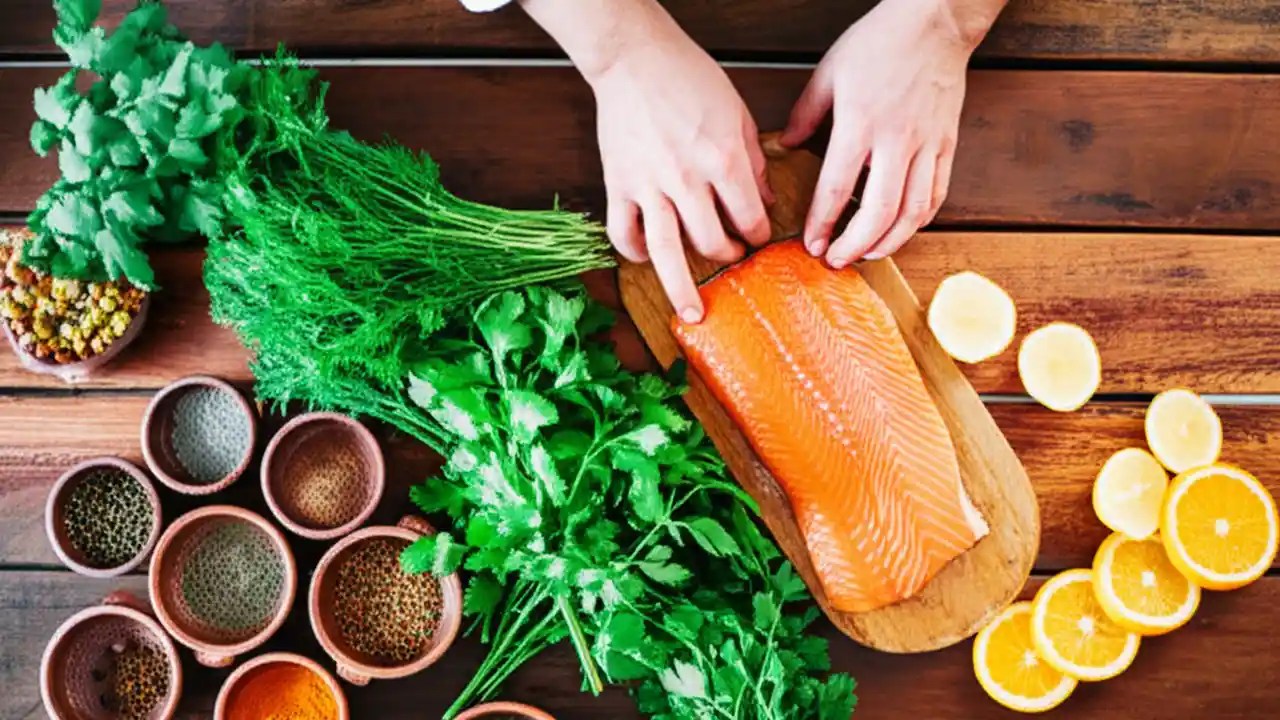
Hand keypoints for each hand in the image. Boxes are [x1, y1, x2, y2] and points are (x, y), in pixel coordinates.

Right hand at [592, 21, 771, 321]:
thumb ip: (754, 159)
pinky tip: (644, 259)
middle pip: (711, 241)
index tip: (756, 239)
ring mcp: (649, 186)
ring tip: (690, 313)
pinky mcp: (619, 184)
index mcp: (723, 160)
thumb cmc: (688, 75)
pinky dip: (633, 252)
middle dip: (728, 256)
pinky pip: (624, 232)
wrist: (634, 57)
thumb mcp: (737, 112)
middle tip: (732, 258)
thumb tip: (764, 199)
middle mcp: (687, 180)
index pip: (749, 218)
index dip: (757, 235)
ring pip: (666, 250)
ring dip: (680, 287)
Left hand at [782, 0, 989, 266]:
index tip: (811, 243)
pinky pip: (936, 195)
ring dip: (888, 242)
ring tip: (866, 253)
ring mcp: (926, 145)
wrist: (934, 22)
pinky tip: (900, 229)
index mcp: (860, 124)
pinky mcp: (947, 145)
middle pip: (878, 212)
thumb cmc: (880, 42)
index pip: (836, 189)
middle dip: (854, 245)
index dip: (822, 224)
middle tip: (836, 259)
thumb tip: (785, 147)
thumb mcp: (829, 73)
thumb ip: (805, 114)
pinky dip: (918, 221)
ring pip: (912, 212)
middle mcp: (896, 140)